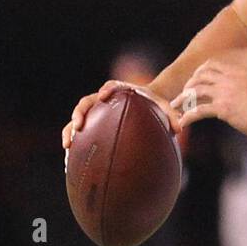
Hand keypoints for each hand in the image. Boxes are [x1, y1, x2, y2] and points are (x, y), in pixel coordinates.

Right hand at [62, 80, 176, 148]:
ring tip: (67, 146)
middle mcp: (103, 100)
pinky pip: (79, 132)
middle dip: (79, 113)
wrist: (144, 103)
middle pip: (86, 102)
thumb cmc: (153, 105)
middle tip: (77, 126)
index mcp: (120, 92)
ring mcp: (95, 112)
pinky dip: (74, 142)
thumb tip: (179, 129)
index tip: (104, 95)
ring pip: (77, 118)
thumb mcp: (164, 108)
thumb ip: (171, 116)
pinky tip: (70, 158)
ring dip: (70, 130)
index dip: (106, 90)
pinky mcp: (92, 123)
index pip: (110, 87)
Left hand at [172, 60, 246, 136]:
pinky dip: (188, 116)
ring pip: (196, 91)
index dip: (199, 72)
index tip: (195, 80)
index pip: (211, 65)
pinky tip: (183, 122)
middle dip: (189, 85)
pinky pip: (199, 110)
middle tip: (183, 95)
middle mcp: (229, 78)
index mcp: (237, 71)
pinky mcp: (223, 108)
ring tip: (176, 108)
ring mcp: (225, 92)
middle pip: (200, 76)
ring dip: (183, 99)